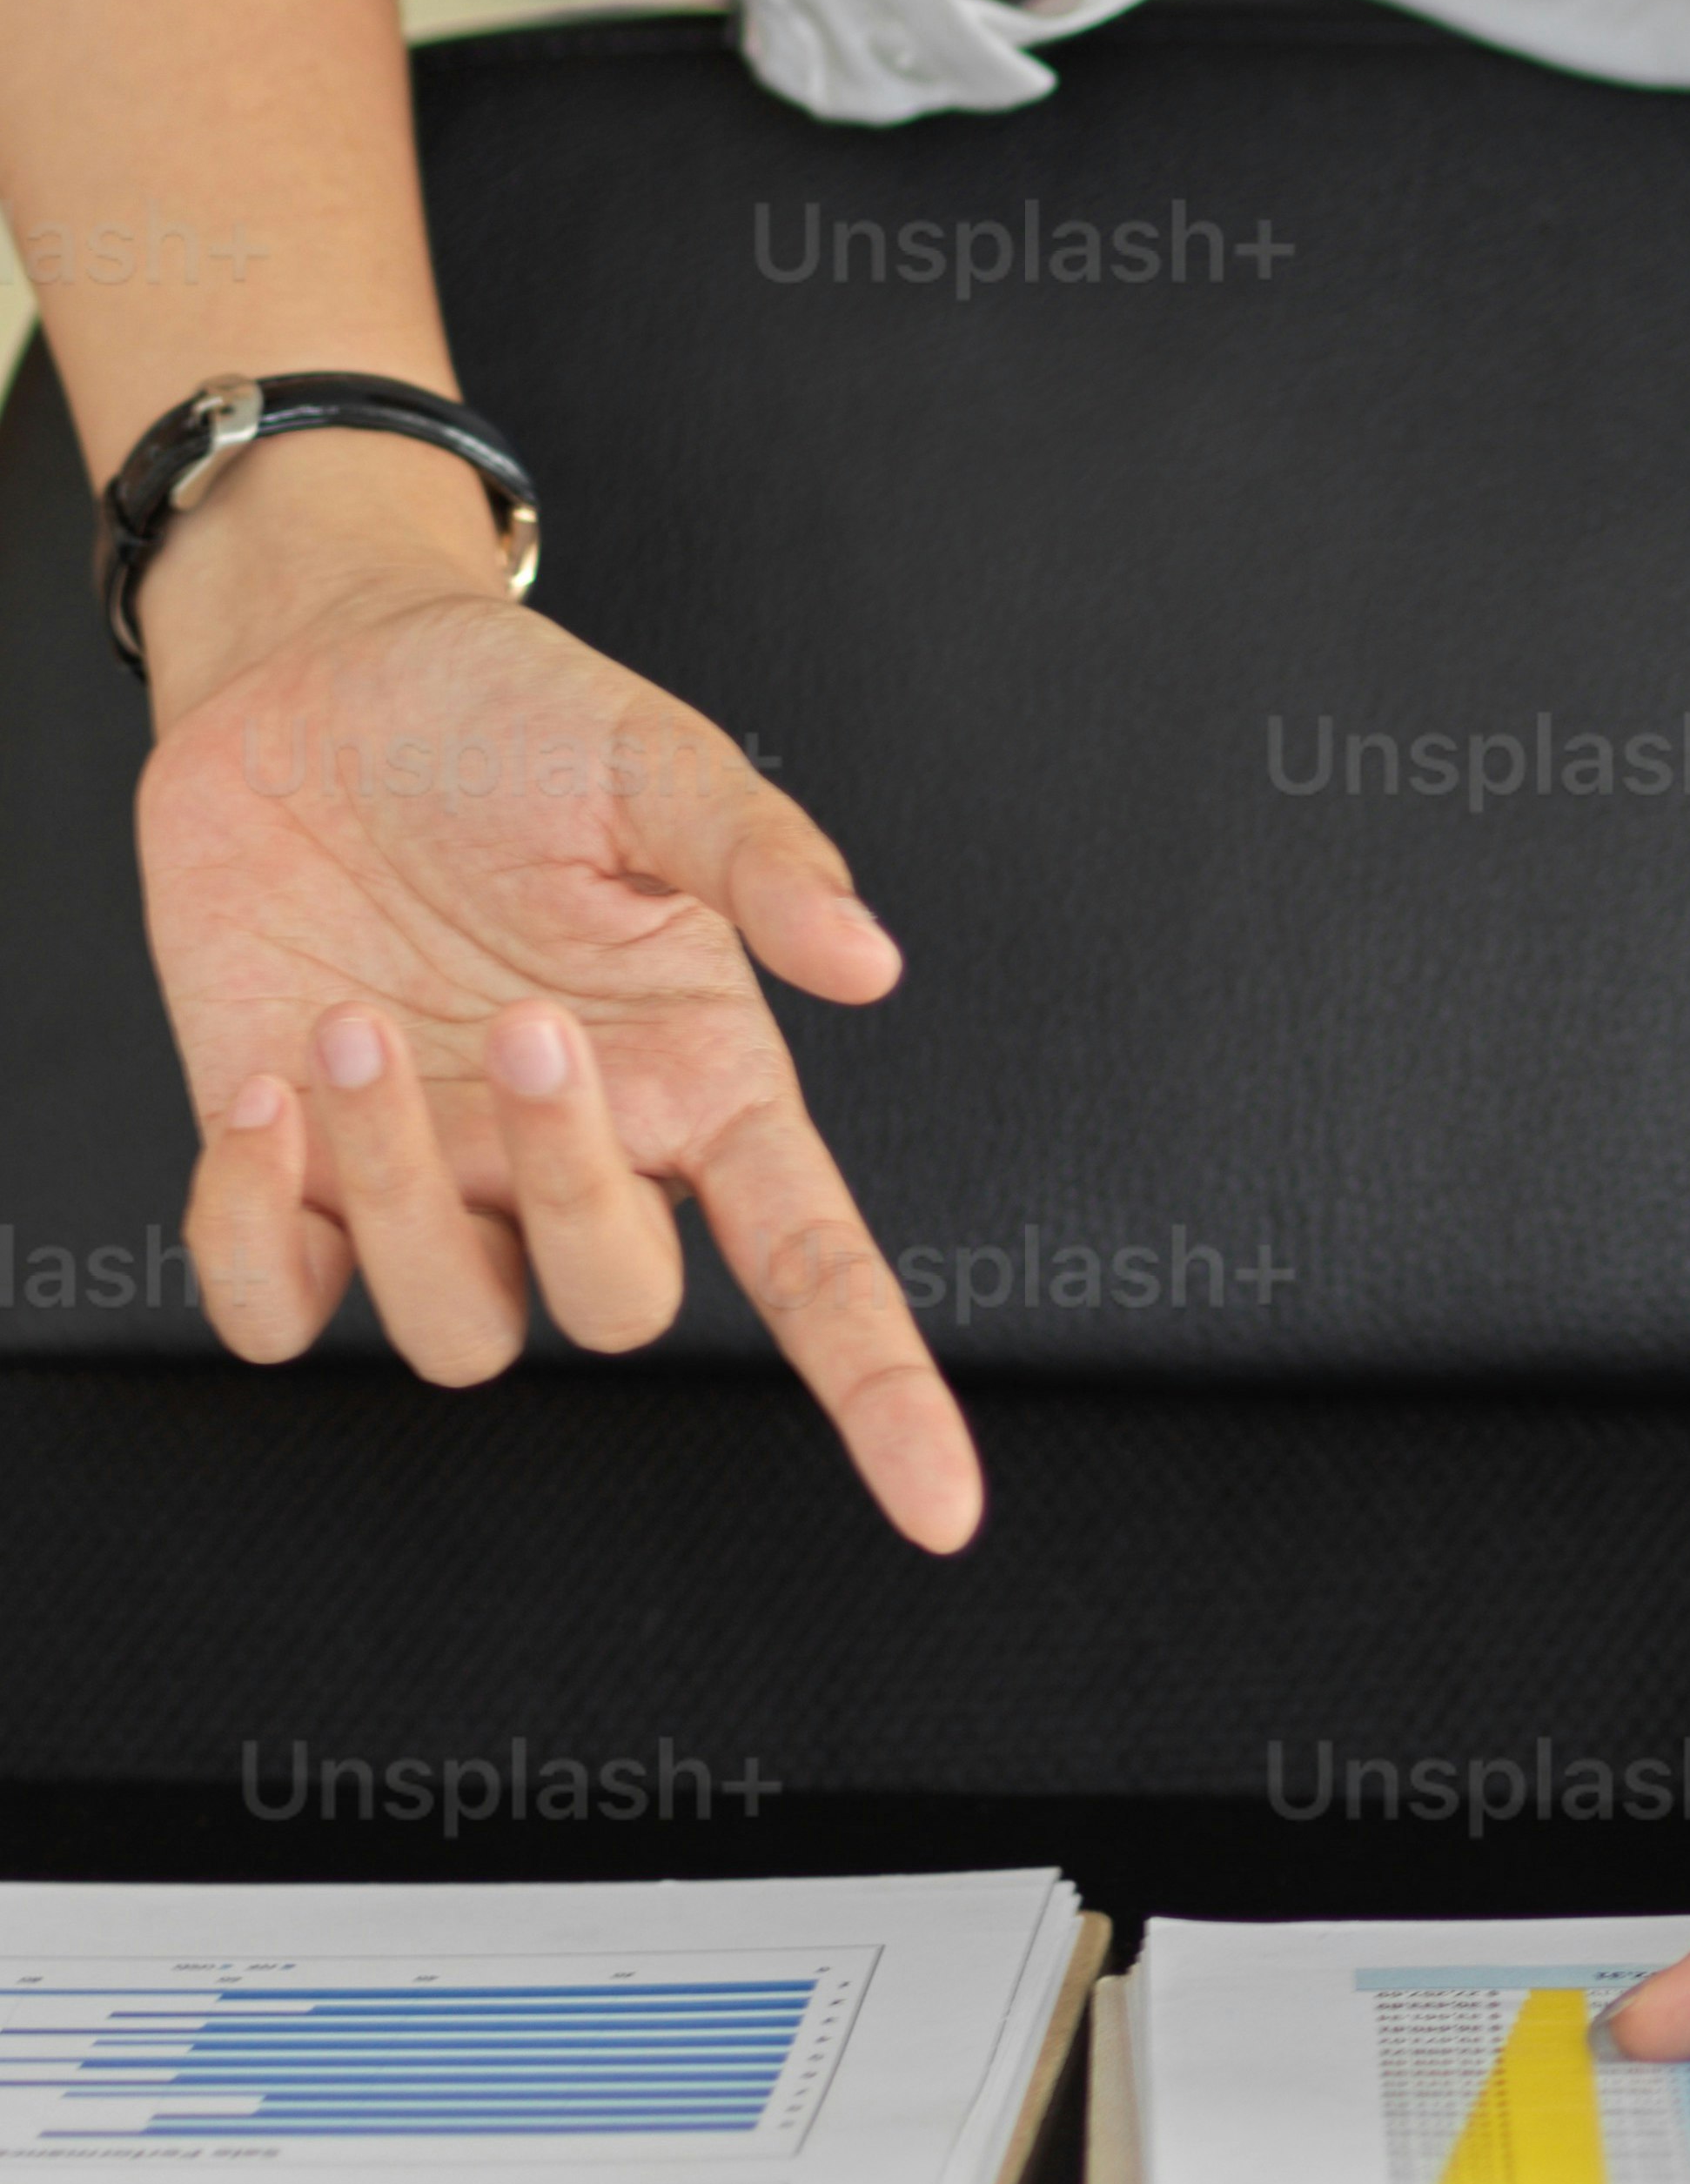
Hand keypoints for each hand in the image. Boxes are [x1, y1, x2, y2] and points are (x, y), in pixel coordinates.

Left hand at [128, 440, 981, 1549]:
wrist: (318, 677)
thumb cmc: (505, 720)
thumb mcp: (655, 761)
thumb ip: (767, 858)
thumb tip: (867, 959)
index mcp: (703, 1075)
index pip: (818, 1264)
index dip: (881, 1388)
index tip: (943, 1505)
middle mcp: (584, 1153)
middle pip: (623, 1306)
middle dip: (574, 1188)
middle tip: (526, 1020)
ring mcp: (439, 1177)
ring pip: (455, 1329)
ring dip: (399, 1189)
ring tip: (353, 1023)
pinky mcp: (293, 1175)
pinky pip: (279, 1307)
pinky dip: (252, 1234)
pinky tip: (261, 1098)